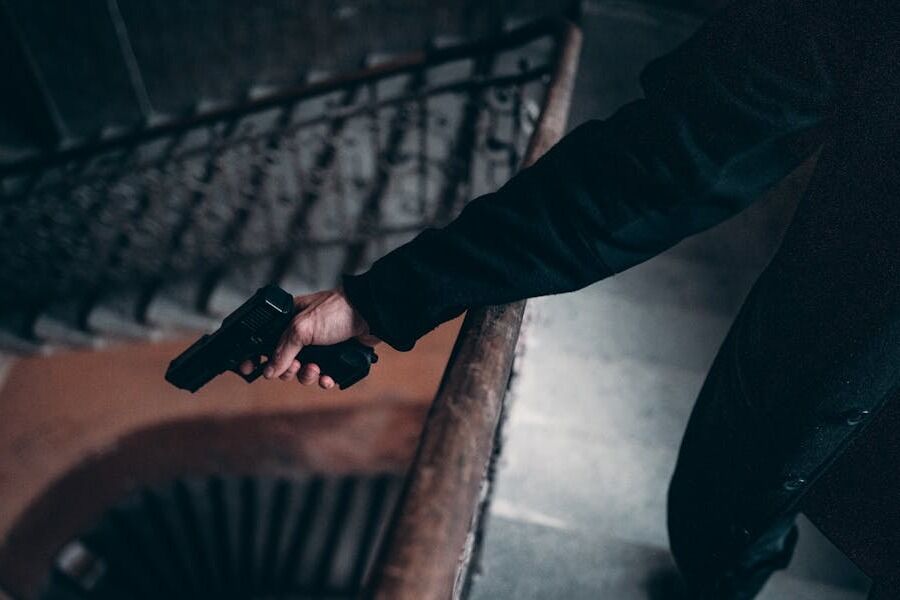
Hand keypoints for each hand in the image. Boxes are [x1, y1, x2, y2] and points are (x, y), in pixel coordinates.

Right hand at [239, 287, 378, 388]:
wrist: (371, 315)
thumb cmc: (337, 311)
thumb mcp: (302, 328)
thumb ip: (283, 350)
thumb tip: (269, 371)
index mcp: (290, 319)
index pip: (266, 340)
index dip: (257, 356)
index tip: (251, 369)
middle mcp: (303, 333)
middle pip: (284, 361)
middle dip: (289, 369)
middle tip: (296, 366)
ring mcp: (320, 346)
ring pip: (304, 371)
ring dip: (307, 375)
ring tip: (315, 370)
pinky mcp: (336, 356)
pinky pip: (324, 375)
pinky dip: (324, 379)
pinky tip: (327, 377)